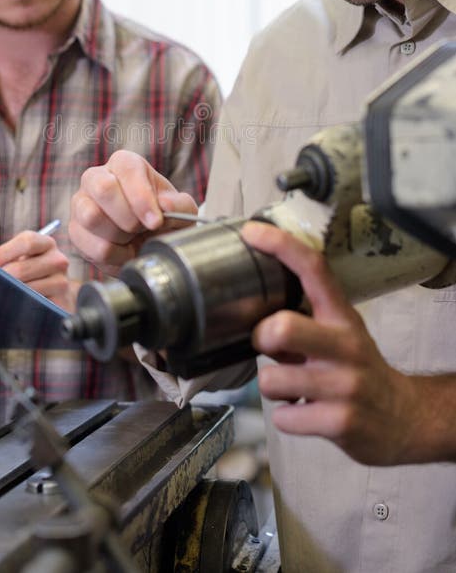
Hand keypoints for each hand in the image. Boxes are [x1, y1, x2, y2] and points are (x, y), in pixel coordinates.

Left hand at [0, 230, 75, 309]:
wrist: (49, 297)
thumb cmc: (23, 273)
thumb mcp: (9, 257)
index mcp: (44, 243)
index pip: (27, 241)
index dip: (5, 251)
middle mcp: (58, 260)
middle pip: (26, 266)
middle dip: (4, 276)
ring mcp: (62, 282)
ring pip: (32, 288)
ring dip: (12, 293)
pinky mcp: (62, 302)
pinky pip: (39, 305)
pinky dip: (23, 307)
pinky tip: (14, 308)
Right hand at [69, 150, 197, 275]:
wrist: (147, 242)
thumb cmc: (161, 218)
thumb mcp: (181, 211)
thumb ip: (180, 205)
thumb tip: (166, 206)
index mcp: (124, 164)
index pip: (127, 170)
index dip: (142, 198)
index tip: (156, 221)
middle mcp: (96, 177)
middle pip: (103, 188)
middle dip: (128, 217)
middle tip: (142, 229)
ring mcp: (81, 203)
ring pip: (92, 217)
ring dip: (119, 236)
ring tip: (131, 238)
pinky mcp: (74, 230)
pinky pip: (88, 244)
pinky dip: (112, 254)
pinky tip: (122, 251)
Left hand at [241, 221, 421, 465]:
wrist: (403, 418)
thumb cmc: (356, 370)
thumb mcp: (338, 333)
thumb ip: (301, 319)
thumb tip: (251, 311)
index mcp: (341, 316)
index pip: (313, 269)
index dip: (280, 246)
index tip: (251, 232)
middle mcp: (345, 345)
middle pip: (282, 327)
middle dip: (260, 338)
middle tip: (268, 348)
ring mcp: (344, 385)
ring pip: (272, 380)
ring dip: (271, 386)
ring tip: (292, 388)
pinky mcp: (341, 422)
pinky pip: (283, 417)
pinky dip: (285, 417)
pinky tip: (304, 412)